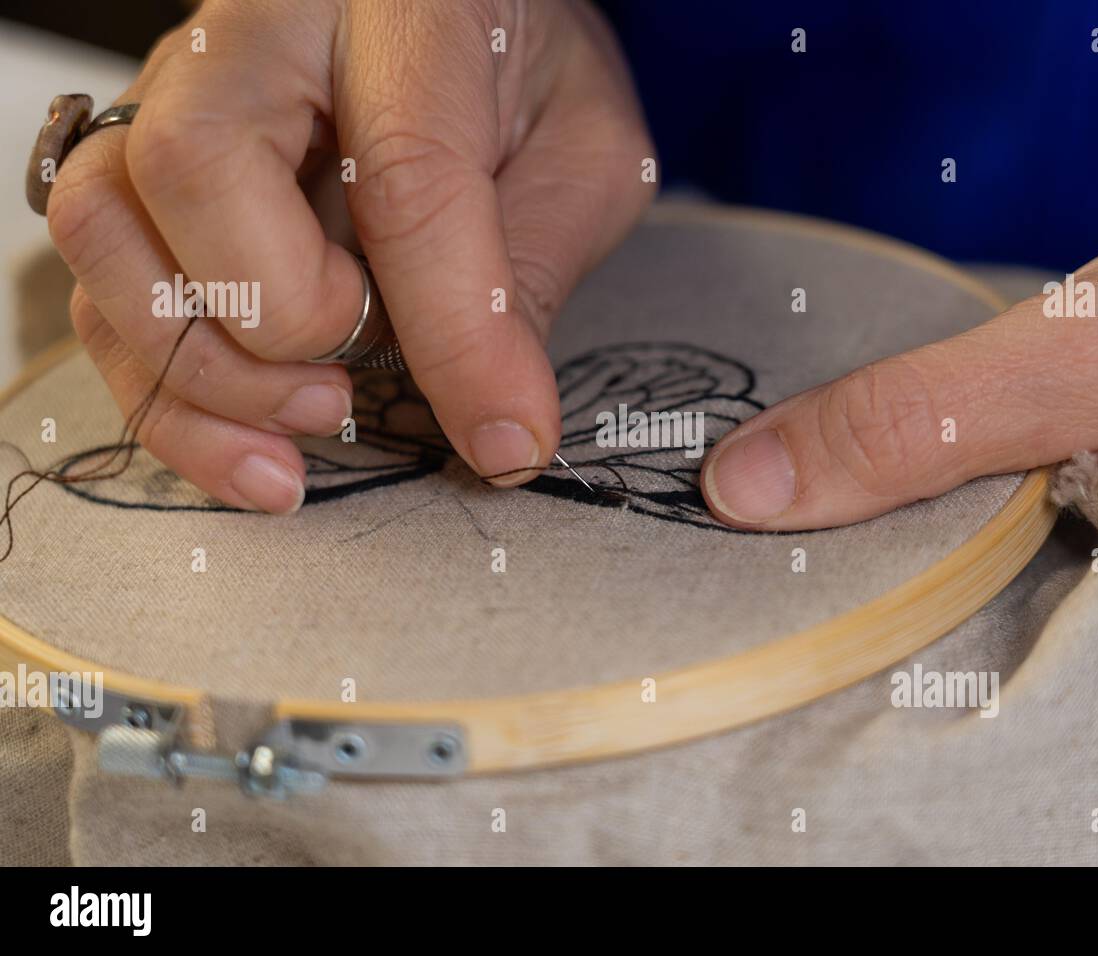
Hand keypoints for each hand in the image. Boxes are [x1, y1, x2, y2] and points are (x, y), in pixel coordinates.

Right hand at [47, 0, 652, 510]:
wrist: (452, 6)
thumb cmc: (521, 65)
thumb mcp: (583, 152)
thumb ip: (532, 270)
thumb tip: (499, 427)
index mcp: (401, 12)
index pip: (405, 179)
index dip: (453, 333)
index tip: (507, 437)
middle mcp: (255, 36)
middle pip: (195, 171)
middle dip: (286, 321)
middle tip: (364, 380)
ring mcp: (172, 95)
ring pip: (104, 228)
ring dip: (202, 368)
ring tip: (316, 417)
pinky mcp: (138, 171)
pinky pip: (95, 288)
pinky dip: (165, 397)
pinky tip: (256, 452)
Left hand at [700, 192, 1097, 783]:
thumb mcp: (1095, 347)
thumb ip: (924, 421)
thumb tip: (748, 491)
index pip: (991, 743)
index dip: (861, 684)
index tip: (768, 619)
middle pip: (981, 714)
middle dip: (867, 640)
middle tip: (769, 577)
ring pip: (985, 662)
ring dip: (899, 601)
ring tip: (811, 556)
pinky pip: (1005, 615)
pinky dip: (941, 572)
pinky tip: (884, 537)